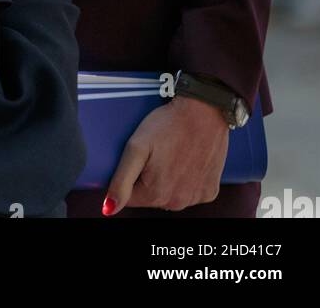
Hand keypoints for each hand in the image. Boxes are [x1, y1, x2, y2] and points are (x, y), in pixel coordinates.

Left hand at [103, 96, 228, 214]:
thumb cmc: (168, 124)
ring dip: (168, 178)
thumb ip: (121, 180)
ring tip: (172, 152)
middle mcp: (177, 202)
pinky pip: (191, 190)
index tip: (138, 158)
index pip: (130, 197)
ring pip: (171, 194)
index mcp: (155, 194)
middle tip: (156, 152)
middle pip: (151, 196)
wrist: (204, 111)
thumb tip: (109, 208)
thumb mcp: (136, 147)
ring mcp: (195, 198)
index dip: (129, 177)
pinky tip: (187, 159)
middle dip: (149, 177)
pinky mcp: (210, 191)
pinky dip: (187, 178)